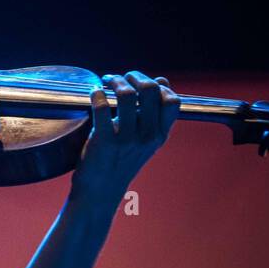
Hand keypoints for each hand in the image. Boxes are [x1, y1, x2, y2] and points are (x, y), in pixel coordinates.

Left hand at [72, 71, 179, 201]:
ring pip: (127, 95)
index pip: (173, 101)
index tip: (142, 81)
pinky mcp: (104, 140)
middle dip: (134, 76)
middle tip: (121, 77)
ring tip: (106, 81)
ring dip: (115, 81)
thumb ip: (152, 114)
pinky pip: (102, 106)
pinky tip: (95, 93)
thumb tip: (161, 80)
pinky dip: (98, 93)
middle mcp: (147, 136)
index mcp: (160, 135)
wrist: (100, 191)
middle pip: (150, 90)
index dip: (159, 85)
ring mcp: (126, 139)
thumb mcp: (145, 141)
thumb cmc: (120, 162)